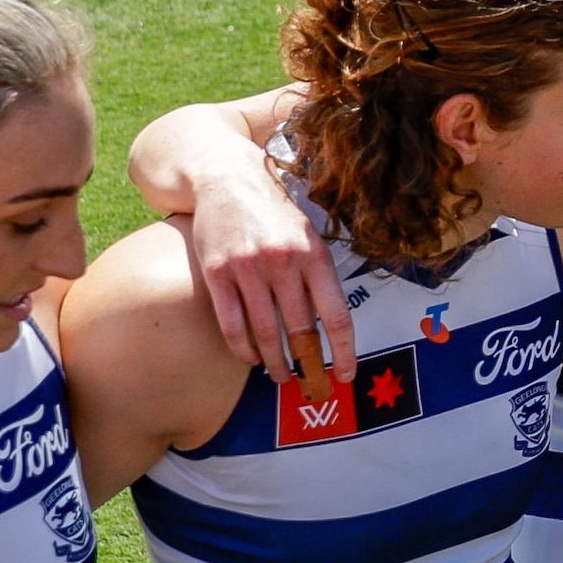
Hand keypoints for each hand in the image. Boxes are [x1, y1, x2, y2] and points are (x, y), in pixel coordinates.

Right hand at [182, 163, 354, 386]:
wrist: (227, 177)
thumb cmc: (273, 211)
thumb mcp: (308, 232)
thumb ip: (318, 273)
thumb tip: (330, 323)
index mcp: (314, 254)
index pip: (335, 315)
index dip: (343, 351)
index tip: (345, 374)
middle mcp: (284, 262)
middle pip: (300, 330)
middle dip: (308, 364)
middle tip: (311, 385)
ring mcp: (248, 268)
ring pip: (265, 332)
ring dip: (275, 362)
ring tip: (281, 376)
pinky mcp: (217, 272)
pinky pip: (232, 323)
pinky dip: (243, 348)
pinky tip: (250, 359)